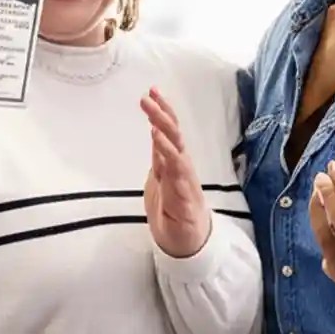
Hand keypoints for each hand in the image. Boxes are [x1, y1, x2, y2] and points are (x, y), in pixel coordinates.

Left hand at [141, 87, 210, 257]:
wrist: (186, 243)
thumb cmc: (173, 210)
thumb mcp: (160, 179)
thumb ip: (159, 157)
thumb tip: (155, 132)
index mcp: (175, 161)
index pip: (170, 129)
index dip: (163, 109)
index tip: (152, 90)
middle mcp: (182, 166)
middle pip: (174, 134)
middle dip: (162, 113)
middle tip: (148, 96)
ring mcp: (185, 180)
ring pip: (176, 148)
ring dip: (164, 129)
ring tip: (152, 113)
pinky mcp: (184, 196)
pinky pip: (176, 172)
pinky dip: (167, 154)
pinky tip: (158, 142)